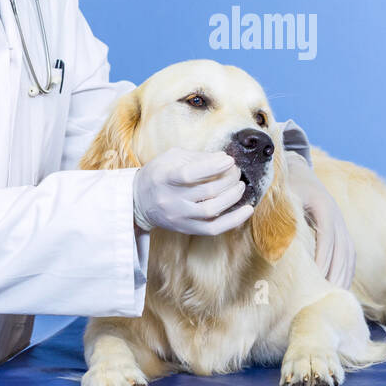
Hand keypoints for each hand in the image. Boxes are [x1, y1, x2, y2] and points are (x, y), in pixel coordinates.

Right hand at [133, 148, 253, 235]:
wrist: (139, 200)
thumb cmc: (158, 174)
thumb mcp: (171, 158)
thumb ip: (197, 157)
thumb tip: (223, 158)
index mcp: (164, 178)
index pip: (190, 174)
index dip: (213, 167)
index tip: (229, 160)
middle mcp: (170, 199)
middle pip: (206, 192)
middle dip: (228, 179)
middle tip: (236, 171)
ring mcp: (178, 217)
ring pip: (212, 210)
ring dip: (232, 197)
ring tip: (240, 186)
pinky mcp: (186, 229)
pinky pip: (214, 228)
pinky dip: (233, 220)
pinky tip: (247, 210)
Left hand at [285, 151, 354, 287]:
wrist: (298, 170)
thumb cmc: (283, 186)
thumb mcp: (278, 196)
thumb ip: (275, 215)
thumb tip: (269, 241)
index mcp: (322, 204)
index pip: (326, 235)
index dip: (323, 258)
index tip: (316, 279)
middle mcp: (336, 214)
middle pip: (341, 249)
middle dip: (334, 273)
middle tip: (323, 297)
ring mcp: (341, 223)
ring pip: (348, 254)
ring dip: (342, 276)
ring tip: (332, 298)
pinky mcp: (341, 231)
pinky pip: (349, 254)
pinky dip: (346, 272)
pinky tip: (339, 288)